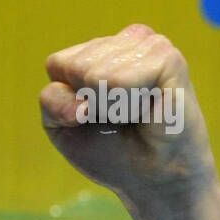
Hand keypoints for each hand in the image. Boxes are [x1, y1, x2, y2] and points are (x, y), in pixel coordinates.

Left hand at [40, 24, 217, 205]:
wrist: (151, 178)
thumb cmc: (110, 150)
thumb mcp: (61, 126)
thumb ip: (51, 100)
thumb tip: (81, 98)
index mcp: (99, 51)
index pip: (58, 64)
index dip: (67, 100)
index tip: (93, 116)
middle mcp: (125, 41)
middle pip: (74, 67)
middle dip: (90, 103)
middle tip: (119, 117)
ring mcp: (148, 45)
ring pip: (94, 74)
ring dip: (110, 107)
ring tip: (135, 114)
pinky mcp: (167, 58)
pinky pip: (119, 81)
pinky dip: (126, 107)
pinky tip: (147, 110)